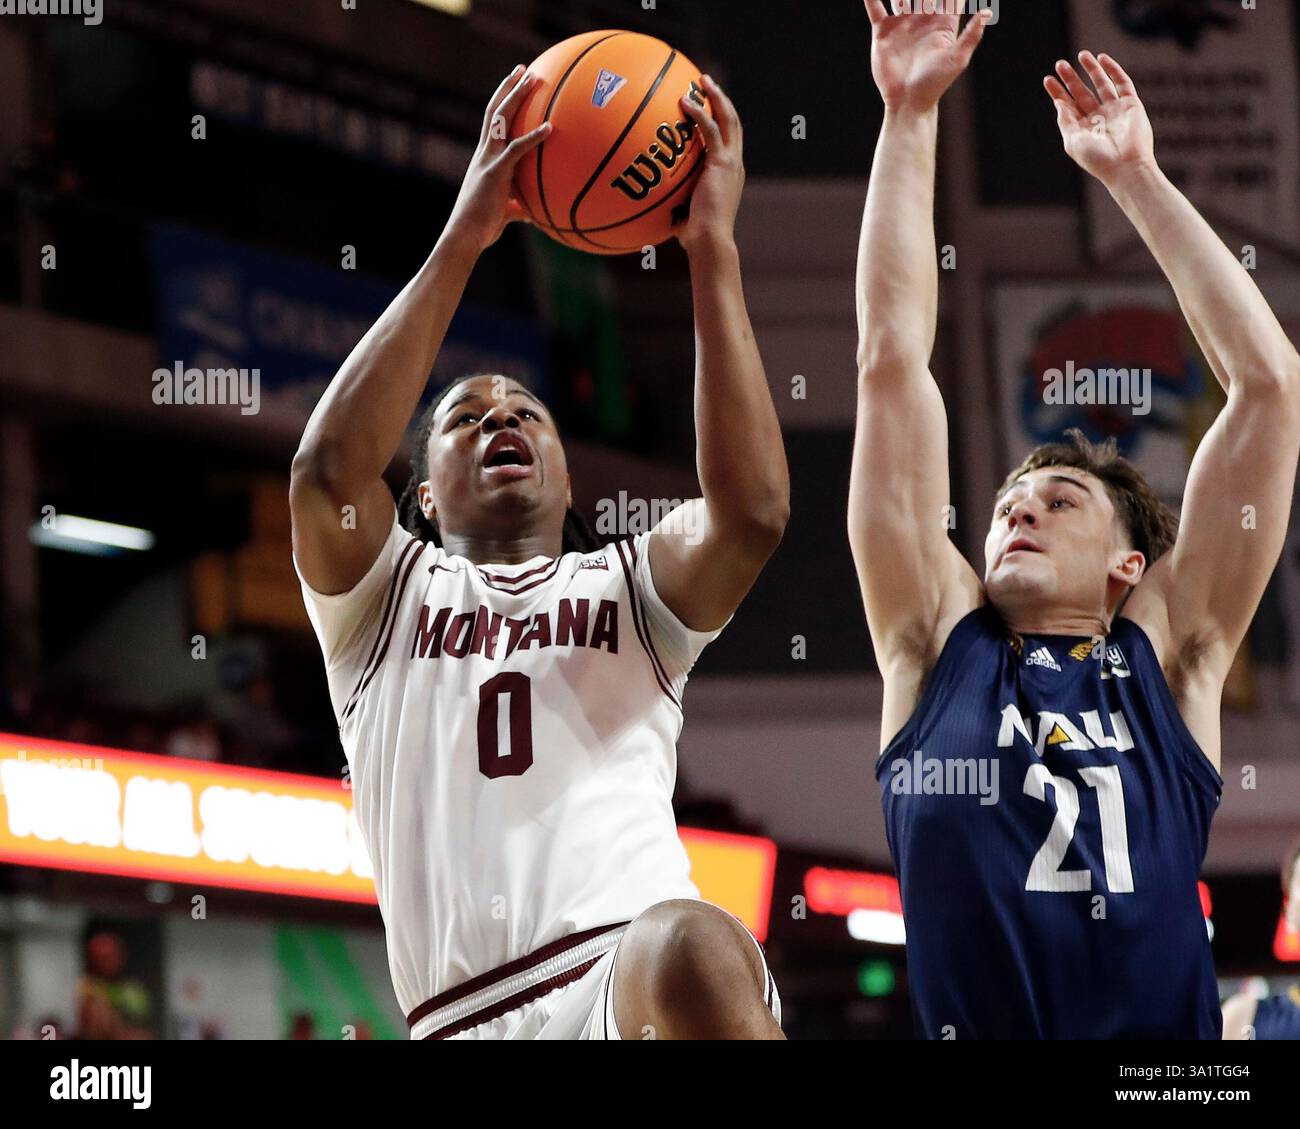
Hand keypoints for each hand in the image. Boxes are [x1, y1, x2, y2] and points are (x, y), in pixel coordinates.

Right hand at [445, 66, 550, 254]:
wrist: (466, 236)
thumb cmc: (482, 229)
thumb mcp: (503, 214)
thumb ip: (518, 209)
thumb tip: (534, 215)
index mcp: (483, 159)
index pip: (491, 123)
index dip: (502, 102)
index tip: (514, 85)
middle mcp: (483, 153)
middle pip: (494, 110)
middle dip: (509, 87)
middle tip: (524, 69)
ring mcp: (488, 160)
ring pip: (501, 118)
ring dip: (517, 96)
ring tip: (533, 78)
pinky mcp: (496, 172)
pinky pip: (517, 150)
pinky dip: (534, 137)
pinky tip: (550, 128)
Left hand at [676, 74, 743, 254]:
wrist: (710, 241)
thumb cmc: (696, 238)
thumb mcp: (684, 215)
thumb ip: (674, 204)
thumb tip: (653, 206)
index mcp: (730, 174)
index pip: (730, 140)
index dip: (721, 119)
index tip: (708, 105)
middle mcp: (735, 165)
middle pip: (734, 122)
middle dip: (721, 99)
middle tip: (706, 82)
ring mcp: (731, 163)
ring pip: (729, 119)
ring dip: (716, 97)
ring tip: (701, 80)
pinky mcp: (722, 164)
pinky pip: (711, 131)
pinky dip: (699, 114)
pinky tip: (685, 102)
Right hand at [865, 0, 991, 112]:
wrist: (907, 101)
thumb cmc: (934, 84)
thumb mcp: (957, 59)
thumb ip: (971, 35)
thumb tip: (987, 12)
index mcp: (942, 22)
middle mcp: (922, 19)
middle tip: (921, 0)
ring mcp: (902, 23)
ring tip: (904, 1)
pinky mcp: (883, 31)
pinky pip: (876, 7)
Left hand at [1044, 52, 1156, 187]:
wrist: (1126, 166)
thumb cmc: (1097, 159)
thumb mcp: (1073, 141)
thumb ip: (1065, 120)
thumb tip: (1058, 102)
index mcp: (1082, 129)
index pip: (1068, 106)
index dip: (1058, 92)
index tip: (1048, 79)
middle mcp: (1098, 118)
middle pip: (1082, 93)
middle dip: (1071, 78)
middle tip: (1060, 64)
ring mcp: (1115, 110)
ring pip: (1101, 84)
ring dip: (1091, 69)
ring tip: (1081, 54)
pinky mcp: (1131, 105)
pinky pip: (1122, 83)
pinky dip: (1113, 70)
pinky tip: (1102, 59)